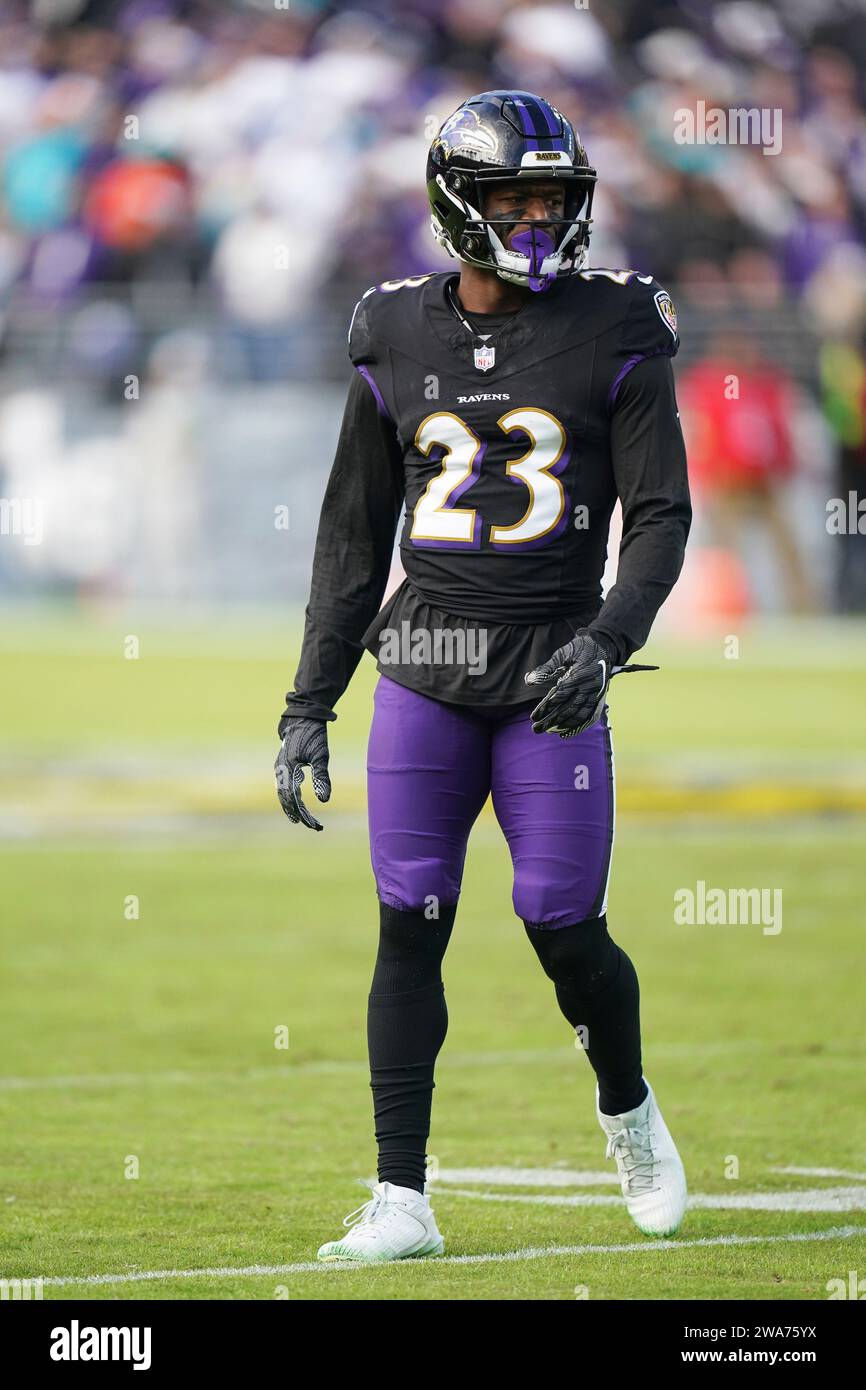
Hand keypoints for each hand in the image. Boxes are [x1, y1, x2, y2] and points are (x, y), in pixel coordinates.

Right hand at [274, 718, 330, 829]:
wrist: (303, 716)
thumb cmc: (313, 735)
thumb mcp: (321, 756)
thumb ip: (321, 778)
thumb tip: (325, 800)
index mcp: (287, 769)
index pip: (292, 799)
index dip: (300, 813)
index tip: (310, 824)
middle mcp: (280, 770)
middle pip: (286, 799)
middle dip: (299, 813)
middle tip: (313, 825)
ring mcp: (280, 767)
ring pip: (285, 793)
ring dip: (295, 806)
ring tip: (306, 818)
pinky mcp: (284, 764)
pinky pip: (286, 785)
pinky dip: (293, 795)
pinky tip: (300, 800)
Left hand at [525, 632, 657, 737]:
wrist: (605, 646)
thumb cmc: (580, 649)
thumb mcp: (561, 655)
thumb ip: (545, 669)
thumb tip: (528, 680)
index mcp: (579, 675)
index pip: (560, 696)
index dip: (546, 708)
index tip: (533, 717)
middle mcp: (590, 687)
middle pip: (568, 709)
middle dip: (551, 721)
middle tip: (536, 729)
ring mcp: (597, 694)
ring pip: (580, 715)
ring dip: (563, 726)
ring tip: (549, 731)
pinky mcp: (600, 698)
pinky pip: (591, 716)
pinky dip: (579, 727)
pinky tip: (566, 733)